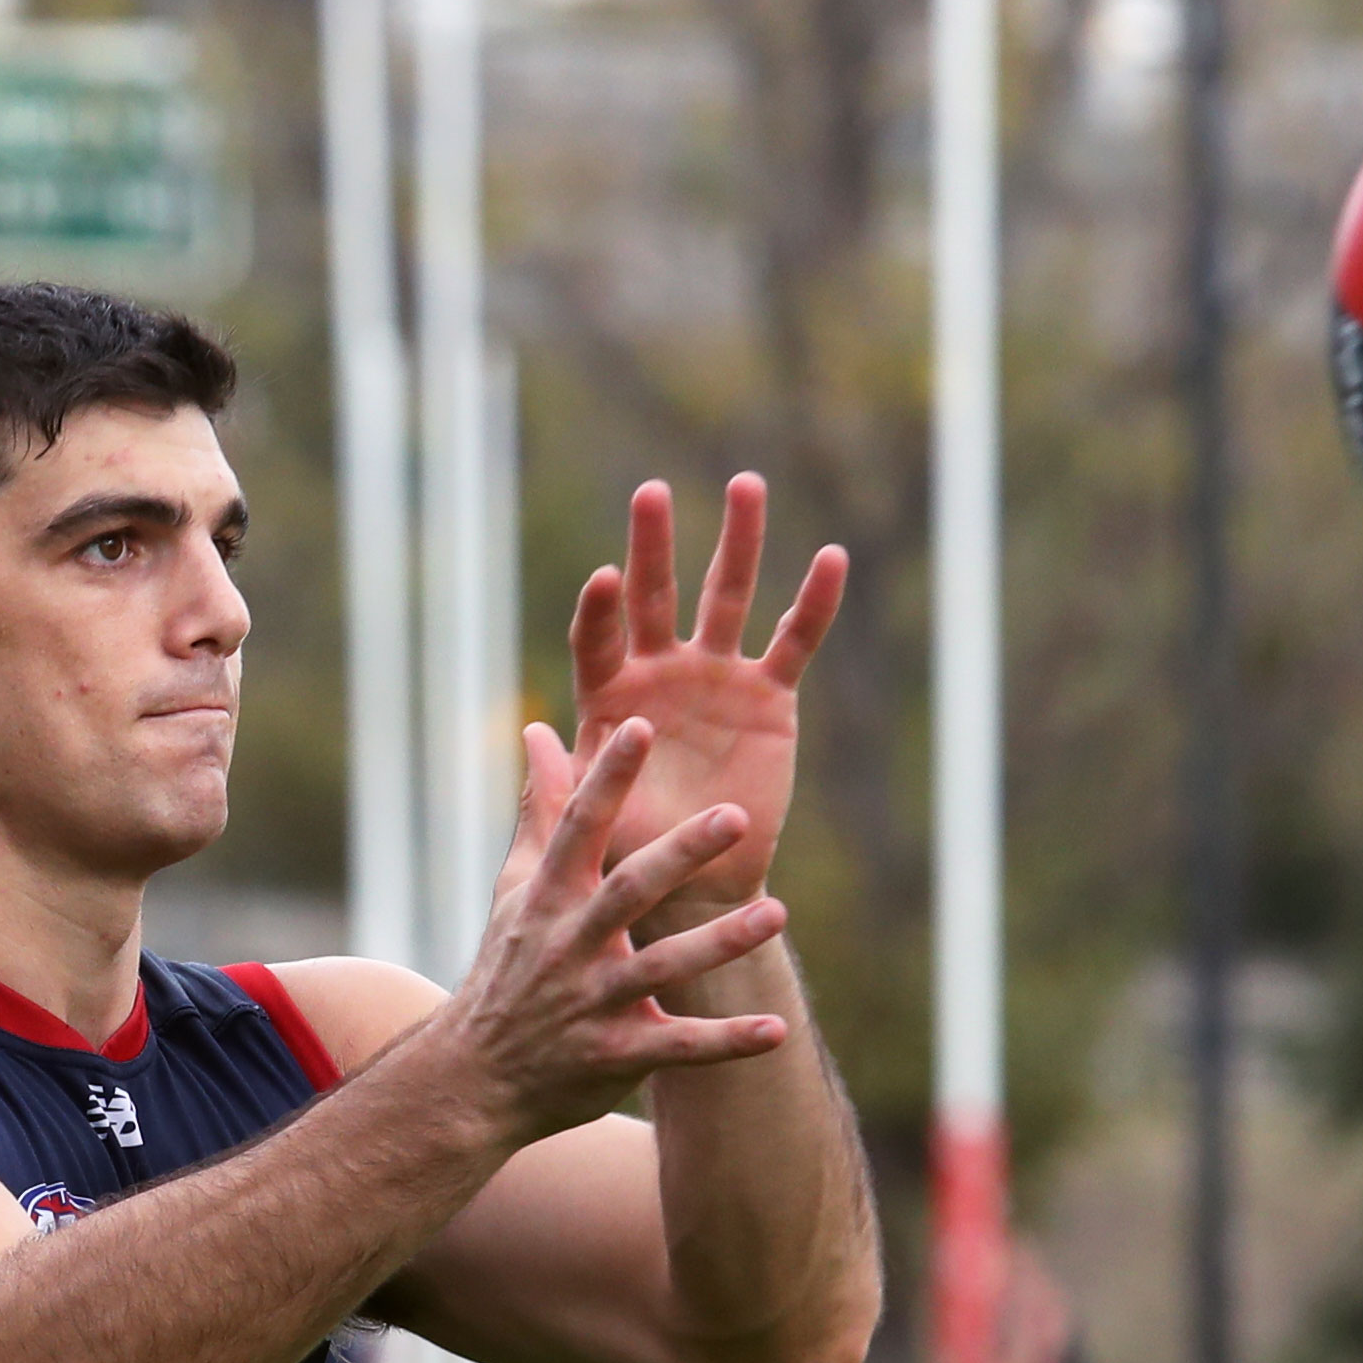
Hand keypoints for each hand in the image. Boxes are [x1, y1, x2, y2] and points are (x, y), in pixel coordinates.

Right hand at [435, 717, 792, 1146]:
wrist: (474, 1077)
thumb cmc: (507, 969)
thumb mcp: (517, 889)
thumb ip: (540, 811)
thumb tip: (540, 731)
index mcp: (549, 898)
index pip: (578, 827)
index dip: (607, 777)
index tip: (639, 726)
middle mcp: (570, 944)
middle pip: (629, 891)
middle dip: (680, 855)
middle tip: (734, 817)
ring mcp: (593, 1001)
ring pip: (661, 967)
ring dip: (719, 943)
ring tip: (777, 913)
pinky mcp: (616, 1054)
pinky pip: (678, 1047)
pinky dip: (727, 1043)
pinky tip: (776, 1030)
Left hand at [561, 475, 847, 938]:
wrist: (698, 879)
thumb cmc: (633, 849)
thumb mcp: (593, 811)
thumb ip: (567, 772)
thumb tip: (530, 730)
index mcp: (610, 692)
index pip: (599, 638)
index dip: (600, 611)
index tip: (604, 579)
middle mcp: (662, 669)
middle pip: (657, 594)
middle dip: (654, 544)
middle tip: (649, 493)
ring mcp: (717, 675)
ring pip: (727, 596)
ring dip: (739, 540)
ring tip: (745, 484)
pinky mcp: (768, 694)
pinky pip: (794, 640)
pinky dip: (814, 602)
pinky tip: (832, 558)